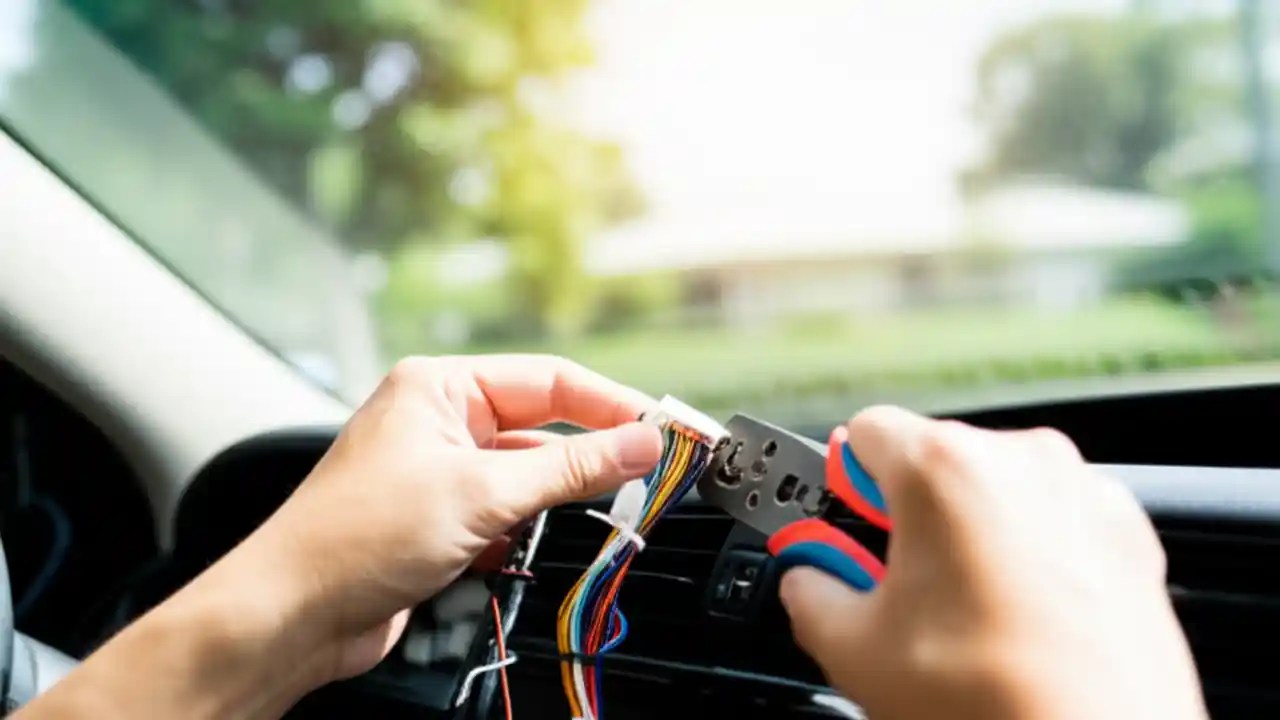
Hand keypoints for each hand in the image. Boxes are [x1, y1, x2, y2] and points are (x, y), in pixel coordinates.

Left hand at [261, 355, 663, 680]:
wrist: (293, 614)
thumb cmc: (355, 538)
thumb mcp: (481, 493)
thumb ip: (569, 469)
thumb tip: (638, 444)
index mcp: (439, 388)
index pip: (547, 380)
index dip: (610, 404)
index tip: (660, 428)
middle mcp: (438, 421)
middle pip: (540, 427)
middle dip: (586, 456)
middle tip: (644, 474)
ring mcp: (437, 471)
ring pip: (523, 476)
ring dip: (546, 502)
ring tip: (583, 516)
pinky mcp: (436, 519)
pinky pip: (501, 513)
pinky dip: (517, 533)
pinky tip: (508, 552)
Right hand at [779, 407, 1206, 719]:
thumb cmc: (993, 703)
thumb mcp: (854, 650)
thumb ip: (808, 590)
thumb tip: (808, 580)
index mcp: (944, 468)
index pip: (862, 432)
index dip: (840, 482)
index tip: (839, 524)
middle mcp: (1021, 460)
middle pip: (932, 458)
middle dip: (905, 514)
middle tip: (895, 587)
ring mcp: (1084, 492)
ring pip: (995, 488)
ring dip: (969, 532)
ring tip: (962, 614)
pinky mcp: (1129, 535)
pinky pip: (1054, 519)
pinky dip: (1029, 552)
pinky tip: (1016, 619)